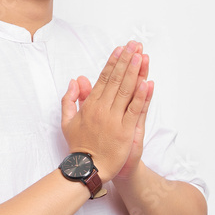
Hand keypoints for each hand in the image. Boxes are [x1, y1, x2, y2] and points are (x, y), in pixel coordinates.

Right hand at [60, 40, 149, 182]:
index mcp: (90, 105)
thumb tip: (75, 80)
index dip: (113, 62)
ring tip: (141, 56)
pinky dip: (141, 96)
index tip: (120, 49)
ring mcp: (114, 119)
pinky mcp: (125, 131)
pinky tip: (146, 82)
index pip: (103, 78)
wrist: (87, 169)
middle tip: (134, 45)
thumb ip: (70, 99)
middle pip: (116, 79)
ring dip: (134, 72)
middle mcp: (102, 109)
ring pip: (126, 91)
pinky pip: (135, 110)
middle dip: (126, 60)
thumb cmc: (79, 146)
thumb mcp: (67, 121)